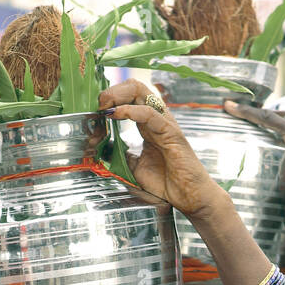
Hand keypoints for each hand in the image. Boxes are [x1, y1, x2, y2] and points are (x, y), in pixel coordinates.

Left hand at [99, 79, 228, 221]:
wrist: (188, 196)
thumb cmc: (166, 182)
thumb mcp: (133, 166)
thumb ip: (119, 154)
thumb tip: (101, 147)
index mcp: (146, 124)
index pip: (128, 96)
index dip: (111, 99)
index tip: (96, 111)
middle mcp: (155, 118)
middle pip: (134, 87)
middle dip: (112, 91)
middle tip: (99, 104)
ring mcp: (163, 123)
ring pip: (141, 92)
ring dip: (118, 95)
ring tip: (105, 106)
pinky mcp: (171, 132)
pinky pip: (150, 113)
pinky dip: (130, 111)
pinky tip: (116, 114)